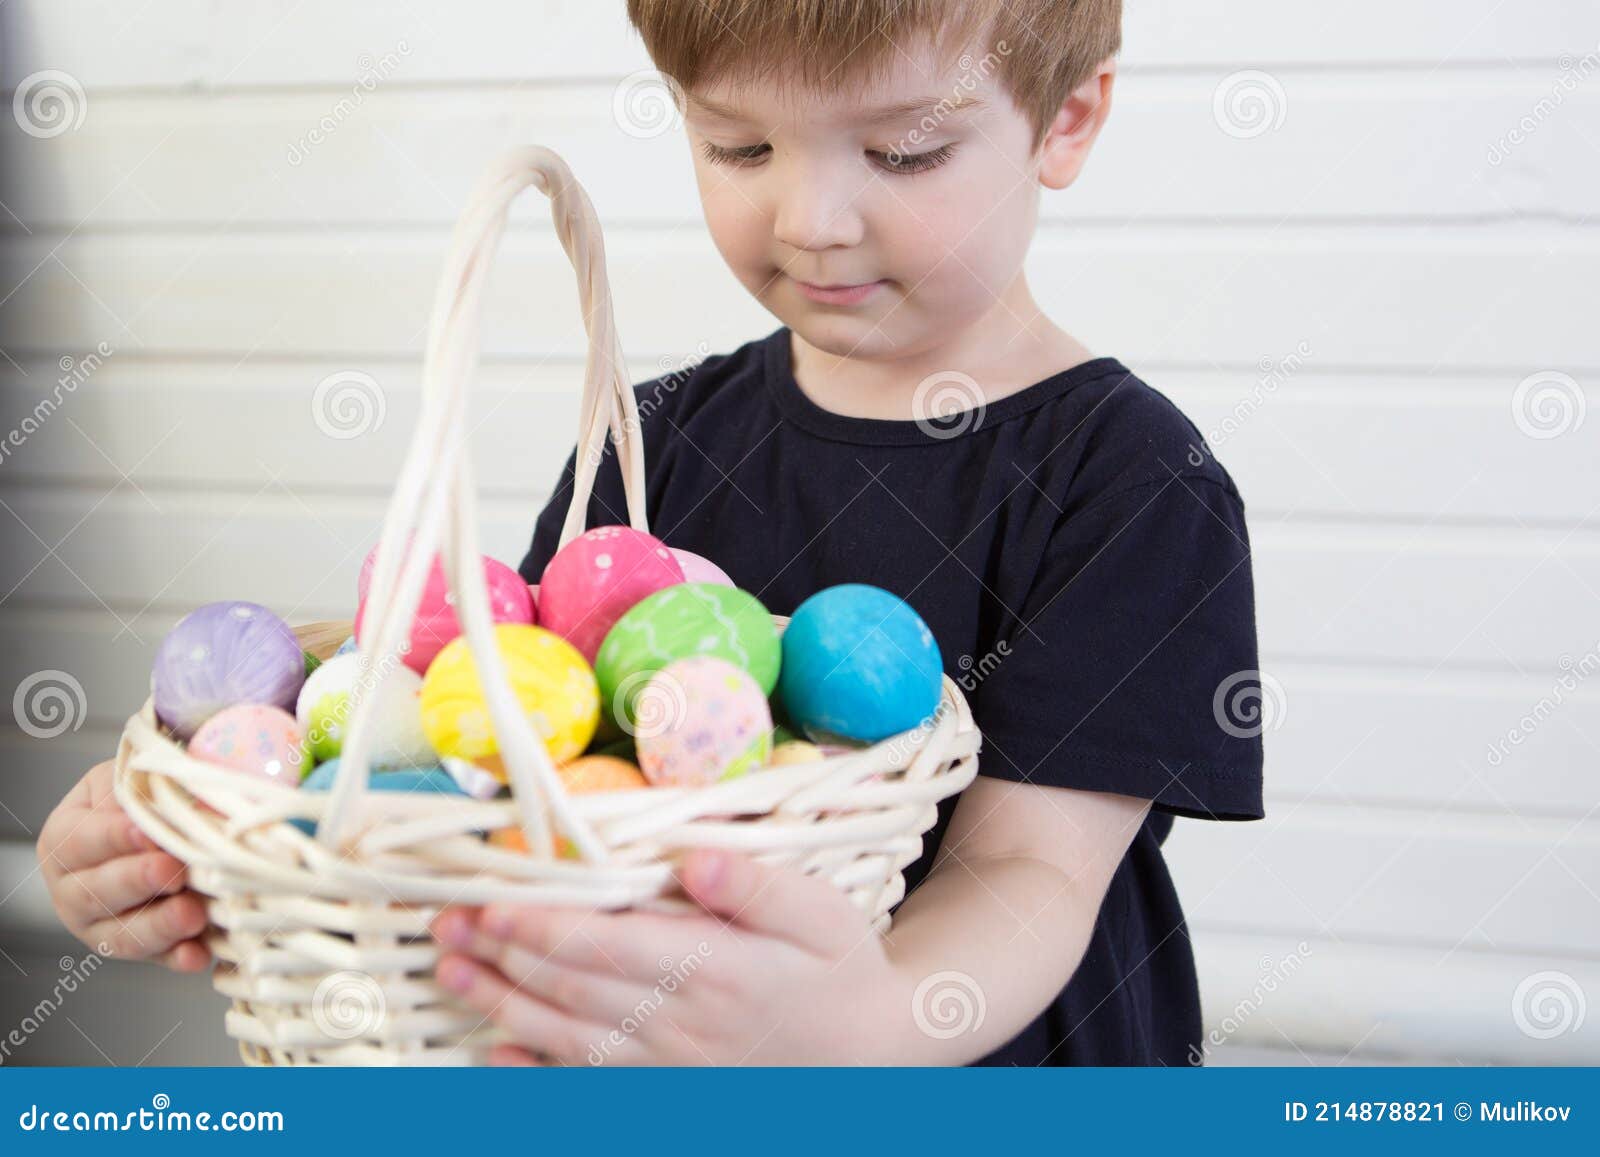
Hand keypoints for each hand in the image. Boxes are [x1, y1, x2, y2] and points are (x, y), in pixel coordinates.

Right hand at [37, 760, 210, 970]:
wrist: (168, 827)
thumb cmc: (145, 796)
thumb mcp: (136, 782)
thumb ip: (146, 790)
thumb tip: (181, 801)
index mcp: (64, 840)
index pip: (80, 841)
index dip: (112, 838)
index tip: (146, 832)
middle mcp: (73, 889)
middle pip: (96, 893)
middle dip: (136, 881)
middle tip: (172, 871)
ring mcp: (102, 926)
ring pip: (121, 935)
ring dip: (158, 926)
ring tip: (192, 914)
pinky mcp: (142, 949)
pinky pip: (157, 959)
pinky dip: (178, 957)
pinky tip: (197, 954)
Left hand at [430, 849, 912, 1064]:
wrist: (869, 1056)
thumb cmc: (839, 969)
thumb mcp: (821, 914)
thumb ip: (759, 887)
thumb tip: (698, 858)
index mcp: (718, 969)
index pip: (607, 943)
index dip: (542, 921)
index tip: (491, 896)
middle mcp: (684, 1025)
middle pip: (573, 987)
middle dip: (504, 952)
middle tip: (447, 919)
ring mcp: (670, 1069)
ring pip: (567, 1037)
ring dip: (502, 1002)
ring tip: (451, 970)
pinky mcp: (665, 1096)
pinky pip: (588, 1090)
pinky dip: (535, 1076)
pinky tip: (494, 1053)